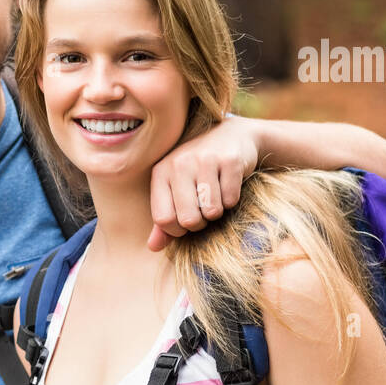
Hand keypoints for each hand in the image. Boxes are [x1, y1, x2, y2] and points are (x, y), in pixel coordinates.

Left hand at [147, 115, 258, 250]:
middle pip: (189, 219)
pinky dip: (232, 200)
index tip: (186, 221)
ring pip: (212, 212)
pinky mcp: (230, 160)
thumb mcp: (176, 189)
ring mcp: (205, 160)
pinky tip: (229, 184)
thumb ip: (164, 219)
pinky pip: (231, 200)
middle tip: (204, 210)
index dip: (177, 230)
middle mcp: (179, 164)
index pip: (163, 219)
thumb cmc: (198, 170)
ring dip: (217, 211)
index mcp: (160, 172)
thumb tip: (153, 247)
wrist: (232, 137)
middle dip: (200, 223)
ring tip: (216, 195)